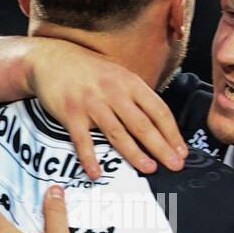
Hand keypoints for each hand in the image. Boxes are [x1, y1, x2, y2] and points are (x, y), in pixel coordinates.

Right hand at [26, 40, 187, 178]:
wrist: (52, 59)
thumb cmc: (89, 71)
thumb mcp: (118, 75)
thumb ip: (136, 96)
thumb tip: (158, 123)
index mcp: (130, 83)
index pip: (158, 110)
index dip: (172, 132)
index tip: (182, 150)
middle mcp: (114, 92)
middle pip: (142, 124)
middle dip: (161, 147)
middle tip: (175, 165)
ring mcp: (92, 103)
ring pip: (117, 133)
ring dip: (134, 153)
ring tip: (149, 169)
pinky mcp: (71, 113)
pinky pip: (83, 140)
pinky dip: (89, 158)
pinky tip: (97, 173)